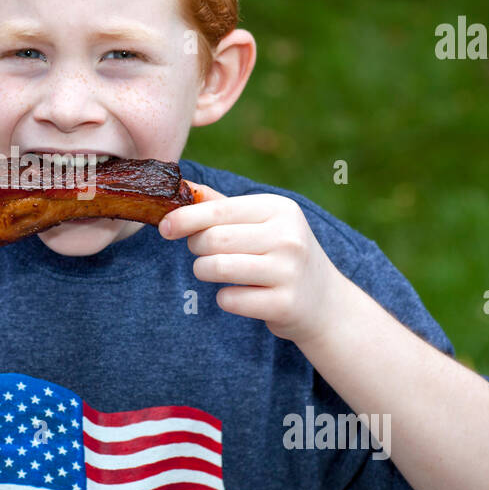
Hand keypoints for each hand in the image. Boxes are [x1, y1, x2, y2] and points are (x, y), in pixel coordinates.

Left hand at [159, 182, 344, 346]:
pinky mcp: (284, 304)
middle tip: (206, 254)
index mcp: (280, 209)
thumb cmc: (281, 255)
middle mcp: (288, 236)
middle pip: (212, 239)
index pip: (218, 209)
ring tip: (217, 272)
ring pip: (216, 268)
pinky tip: (243, 295)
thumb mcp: (262, 223)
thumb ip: (220, 205)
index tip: (164, 227)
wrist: (324, 302)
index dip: (185, 218)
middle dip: (197, 248)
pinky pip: (229, 299)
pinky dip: (225, 299)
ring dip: (204, 272)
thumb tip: (180, 185)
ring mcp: (289, 271)